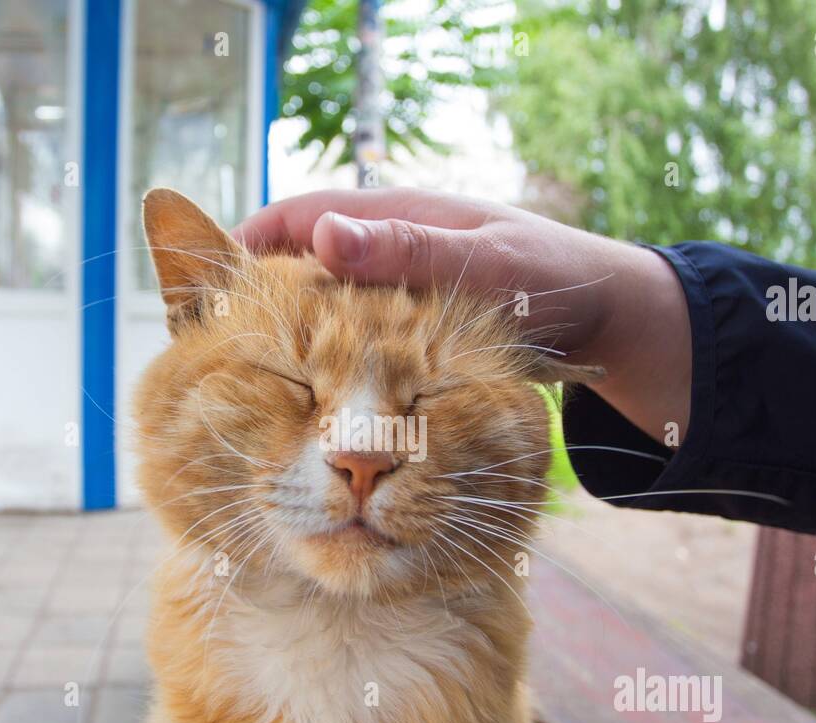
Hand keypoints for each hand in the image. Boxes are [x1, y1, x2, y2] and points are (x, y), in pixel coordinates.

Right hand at [232, 187, 691, 443]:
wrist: (608, 318)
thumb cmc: (551, 277)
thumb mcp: (484, 262)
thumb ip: (408, 250)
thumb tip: (324, 238)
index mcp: (393, 216)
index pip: (295, 219)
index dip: (245, 250)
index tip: (207, 294)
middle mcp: (386, 252)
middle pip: (299, 272)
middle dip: (258, 307)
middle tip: (218, 357)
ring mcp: (398, 295)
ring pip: (325, 315)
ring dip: (294, 347)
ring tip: (254, 395)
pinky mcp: (412, 335)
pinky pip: (357, 348)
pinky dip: (333, 372)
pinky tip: (320, 413)